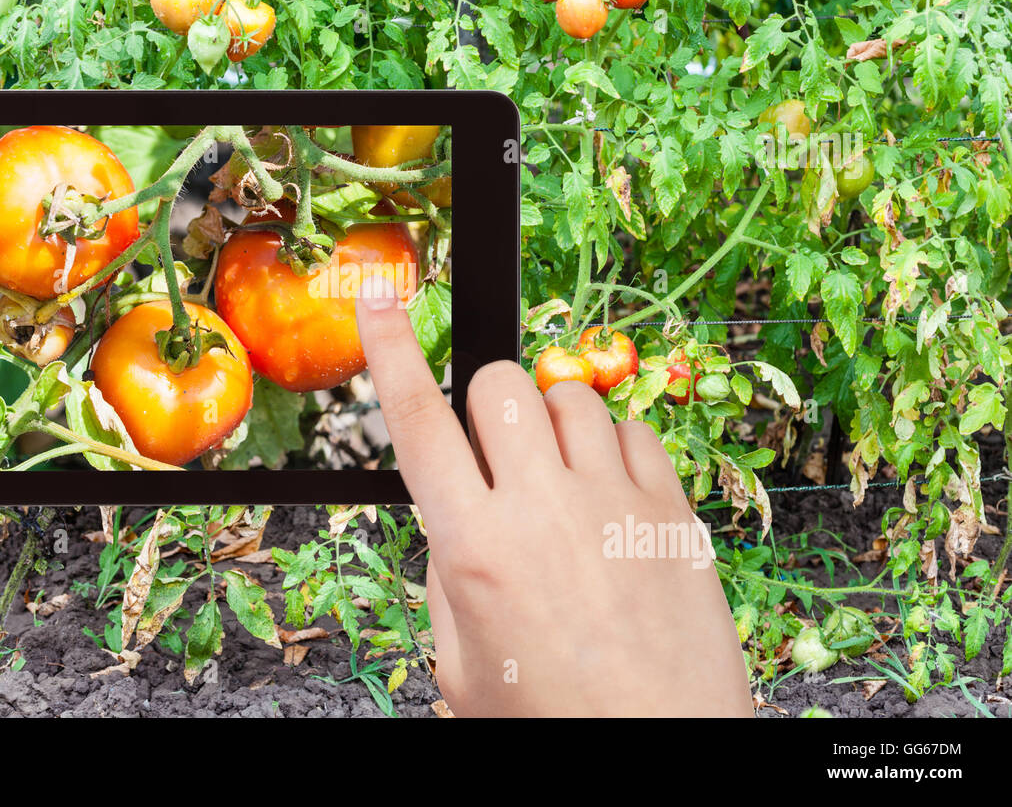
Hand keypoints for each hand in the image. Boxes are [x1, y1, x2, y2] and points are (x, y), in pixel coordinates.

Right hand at [355, 280, 752, 716]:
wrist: (662, 750)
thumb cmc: (557, 721)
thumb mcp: (462, 665)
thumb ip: (446, 579)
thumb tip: (457, 520)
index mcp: (474, 549)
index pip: (418, 422)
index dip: (390, 350)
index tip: (379, 299)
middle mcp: (541, 509)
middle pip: (497, 385)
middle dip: (485, 403)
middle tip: (495, 453)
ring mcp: (612, 501)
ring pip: (567, 394)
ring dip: (549, 422)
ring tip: (558, 480)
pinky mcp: (669, 508)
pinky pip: (631, 427)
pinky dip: (610, 445)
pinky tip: (607, 496)